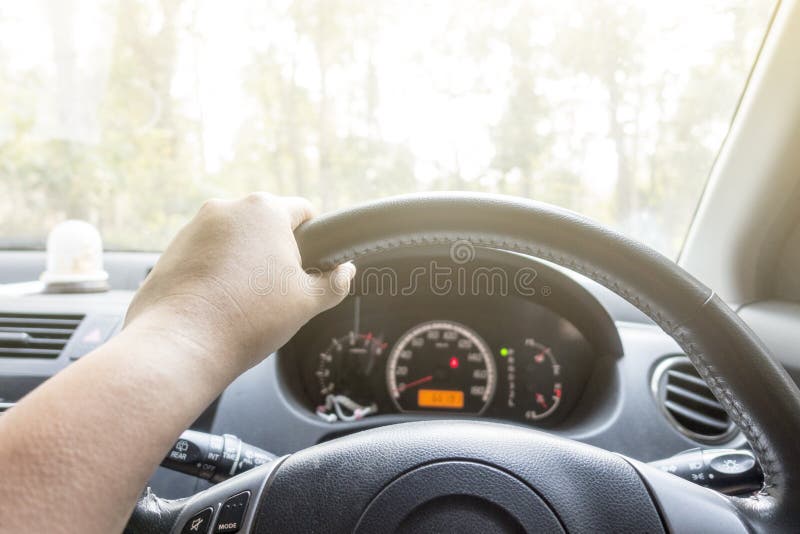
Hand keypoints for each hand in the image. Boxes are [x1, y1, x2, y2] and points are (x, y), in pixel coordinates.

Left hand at [124, 193, 354, 374]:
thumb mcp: (306, 302)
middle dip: (275, 248)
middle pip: (265, 222)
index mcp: (266, 211)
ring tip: (246, 297)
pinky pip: (206, 251)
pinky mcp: (172, 247)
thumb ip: (333, 283)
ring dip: (244, 258)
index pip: (303, 211)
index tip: (311, 264)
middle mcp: (228, 207)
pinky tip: (219, 300)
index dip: (314, 237)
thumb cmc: (250, 318)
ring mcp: (195, 226)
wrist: (183, 343)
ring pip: (234, 237)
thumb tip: (347, 272)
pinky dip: (216, 268)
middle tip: (279, 287)